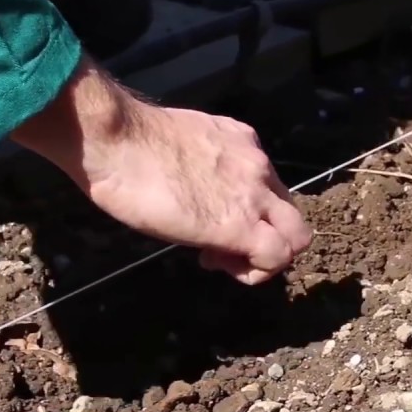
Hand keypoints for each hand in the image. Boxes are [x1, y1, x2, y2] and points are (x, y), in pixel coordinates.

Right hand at [12, 57, 311, 284]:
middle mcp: (257, 165)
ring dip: (264, 257)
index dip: (249, 212)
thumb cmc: (127, 144)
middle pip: (290, 214)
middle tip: (223, 247)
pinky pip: (277, 256)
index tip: (212, 219)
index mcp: (242, 143)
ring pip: (295, 237)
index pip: (268, 188)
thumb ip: (202, 168)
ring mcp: (255, 194)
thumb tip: (196, 192)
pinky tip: (217, 263)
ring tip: (220, 259)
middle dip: (265, 237)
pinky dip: (256, 270)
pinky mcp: (241, 225)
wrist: (116, 140)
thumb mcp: (181, 150)